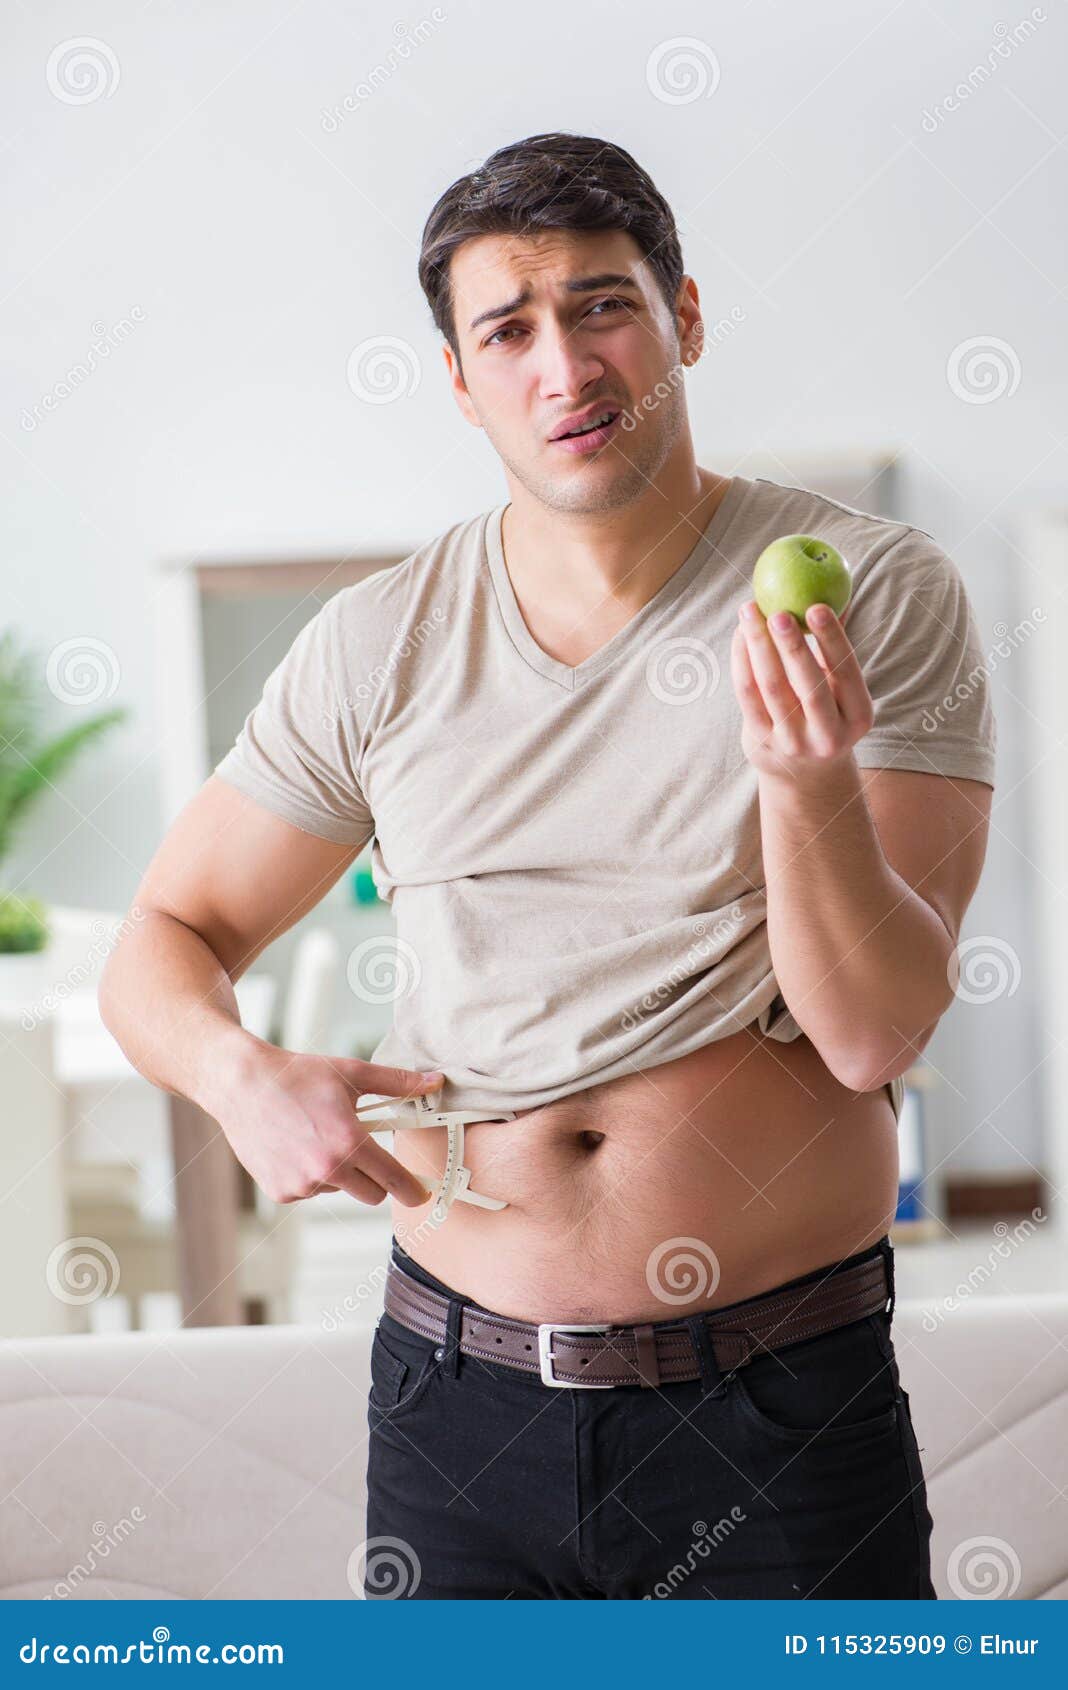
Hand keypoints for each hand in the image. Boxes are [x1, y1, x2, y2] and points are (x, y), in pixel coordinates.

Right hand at [213, 1043, 441, 1208]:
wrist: (242, 1085)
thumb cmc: (297, 1076)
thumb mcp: (351, 1073)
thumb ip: (398, 1082)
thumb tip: (434, 1082)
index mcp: (348, 1141)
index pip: (393, 1178)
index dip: (412, 1190)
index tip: (421, 1196)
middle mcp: (326, 1169)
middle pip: (372, 1194)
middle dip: (375, 1176)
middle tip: (363, 1149)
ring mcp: (302, 1184)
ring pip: (339, 1188)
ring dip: (338, 1171)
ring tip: (317, 1137)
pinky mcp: (281, 1192)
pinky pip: (311, 1190)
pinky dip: (310, 1175)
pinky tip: (295, 1147)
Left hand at [730, 600, 873, 781]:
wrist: (804, 773)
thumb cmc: (826, 711)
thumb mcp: (841, 690)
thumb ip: (836, 648)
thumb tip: (835, 590)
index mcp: (858, 717)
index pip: (847, 674)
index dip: (832, 640)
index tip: (817, 607)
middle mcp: (828, 735)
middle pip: (808, 686)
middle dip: (792, 646)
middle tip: (777, 611)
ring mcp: (793, 742)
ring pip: (772, 688)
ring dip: (758, 645)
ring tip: (749, 611)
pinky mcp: (762, 742)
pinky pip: (747, 696)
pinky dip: (741, 661)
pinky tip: (740, 635)